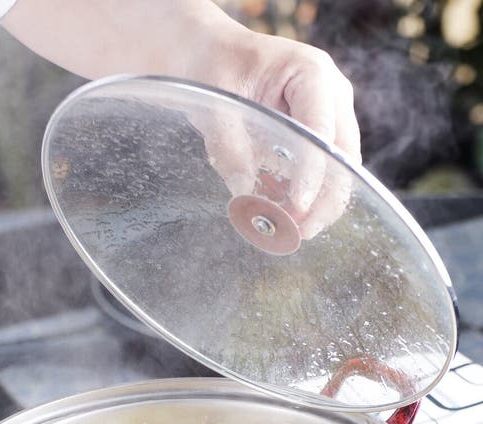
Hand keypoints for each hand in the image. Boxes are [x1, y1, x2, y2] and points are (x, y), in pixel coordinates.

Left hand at [192, 27, 360, 240]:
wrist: (212, 56)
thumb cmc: (216, 66)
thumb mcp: (215, 102)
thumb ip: (229, 146)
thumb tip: (244, 193)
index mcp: (312, 74)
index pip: (321, 130)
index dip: (313, 173)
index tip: (298, 207)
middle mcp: (330, 95)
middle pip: (344, 154)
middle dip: (326, 198)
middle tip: (303, 232)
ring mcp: (329, 116)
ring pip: (340, 168)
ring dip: (322, 204)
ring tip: (296, 233)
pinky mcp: (317, 138)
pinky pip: (322, 173)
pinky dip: (309, 200)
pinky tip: (290, 222)